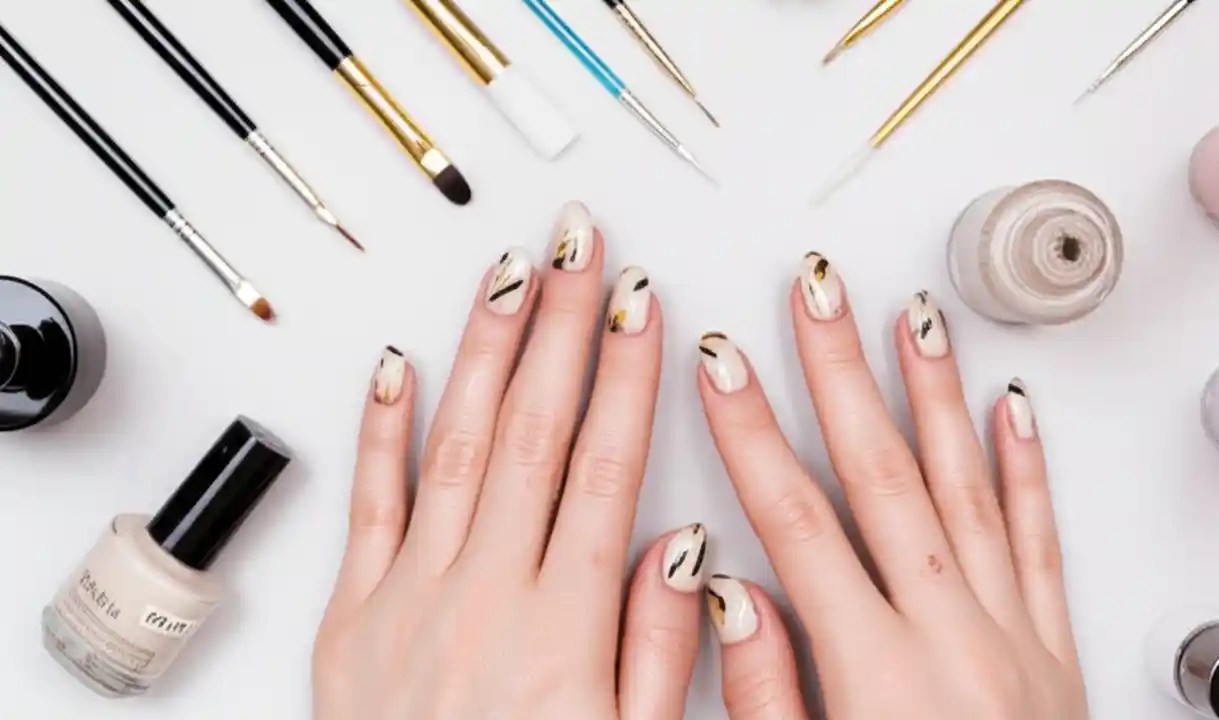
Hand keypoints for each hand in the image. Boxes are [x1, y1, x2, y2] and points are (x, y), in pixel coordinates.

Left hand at [312, 203, 706, 719]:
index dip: (628, 376)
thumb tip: (683, 547)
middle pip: (536, 429)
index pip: (607, 466)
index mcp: (563, 627)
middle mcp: (485, 594)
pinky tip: (399, 364)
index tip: (643, 307)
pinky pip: (370, 501)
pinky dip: (382, 427)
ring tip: (512, 276)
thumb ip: (660, 649)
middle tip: (581, 247)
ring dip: (489, 349)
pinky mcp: (352, 614)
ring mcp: (411, 596)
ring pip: (459, 442)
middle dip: (565, 324)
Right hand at [696, 253, 1087, 718]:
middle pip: (880, 473)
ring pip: (964, 483)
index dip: (747, 433)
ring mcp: (1008, 632)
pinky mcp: (1053, 645)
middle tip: (813, 292)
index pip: (793, 520)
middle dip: (836, 370)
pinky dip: (1024, 463)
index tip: (718, 364)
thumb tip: (726, 594)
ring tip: (909, 316)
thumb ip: (767, 692)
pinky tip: (1008, 402)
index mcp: (875, 670)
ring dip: (929, 391)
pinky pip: (1038, 537)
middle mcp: (948, 635)